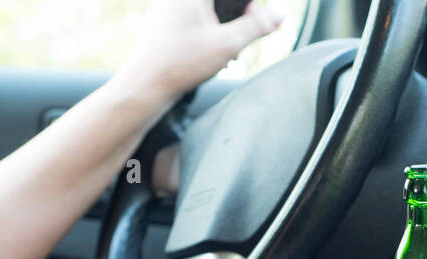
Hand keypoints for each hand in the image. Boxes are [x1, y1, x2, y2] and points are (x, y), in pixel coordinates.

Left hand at [119, 0, 285, 101]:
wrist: (145, 83)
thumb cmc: (182, 61)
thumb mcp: (228, 44)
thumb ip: (257, 26)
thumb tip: (281, 13)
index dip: (248, 8)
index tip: (256, 20)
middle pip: (220, 4)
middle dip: (236, 16)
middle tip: (239, 41)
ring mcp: (167, 6)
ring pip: (207, 10)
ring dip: (222, 26)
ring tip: (226, 51)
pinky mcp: (163, 19)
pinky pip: (194, 18)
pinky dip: (207, 32)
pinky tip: (209, 54)